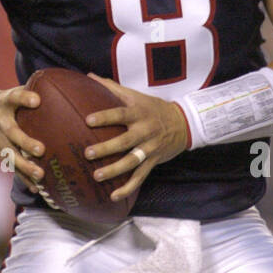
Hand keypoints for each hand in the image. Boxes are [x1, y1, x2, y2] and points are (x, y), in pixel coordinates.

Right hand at [0, 85, 45, 184]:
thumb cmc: (8, 100)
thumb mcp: (16, 90)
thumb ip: (32, 92)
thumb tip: (63, 91)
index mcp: (5, 102)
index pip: (14, 97)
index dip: (24, 98)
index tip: (37, 100)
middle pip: (11, 132)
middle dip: (25, 142)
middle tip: (41, 150)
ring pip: (9, 154)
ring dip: (24, 166)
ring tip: (40, 175)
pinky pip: (10, 165)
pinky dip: (22, 177)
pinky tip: (36, 187)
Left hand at [83, 75, 188, 201]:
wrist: (184, 123)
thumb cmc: (154, 108)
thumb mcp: (136, 95)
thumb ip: (112, 87)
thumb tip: (88, 76)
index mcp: (139, 113)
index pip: (120, 114)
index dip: (105, 117)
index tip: (88, 120)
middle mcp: (145, 131)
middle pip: (125, 141)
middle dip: (107, 148)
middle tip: (88, 153)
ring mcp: (150, 148)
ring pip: (132, 161)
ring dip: (115, 170)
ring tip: (97, 176)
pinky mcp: (154, 161)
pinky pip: (141, 176)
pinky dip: (128, 187)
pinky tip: (113, 196)